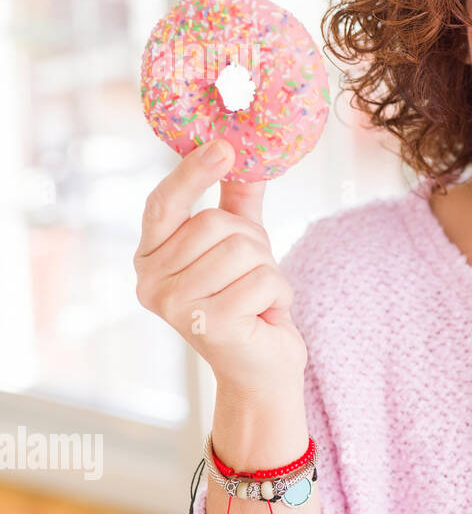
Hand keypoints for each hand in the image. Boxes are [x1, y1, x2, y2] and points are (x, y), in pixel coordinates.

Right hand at [133, 140, 305, 403]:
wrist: (262, 367)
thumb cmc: (247, 300)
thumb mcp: (241, 244)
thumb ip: (235, 201)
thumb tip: (241, 149)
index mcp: (149, 257)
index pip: (162, 204)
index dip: (191, 172)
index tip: (224, 146)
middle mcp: (150, 282)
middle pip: (213, 224)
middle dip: (251, 241)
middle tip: (254, 272)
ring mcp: (175, 306)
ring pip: (241, 250)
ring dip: (268, 270)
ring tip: (259, 296)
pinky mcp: (209, 325)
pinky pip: (262, 279)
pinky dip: (279, 293)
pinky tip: (267, 315)